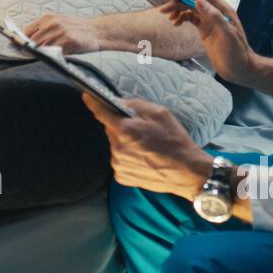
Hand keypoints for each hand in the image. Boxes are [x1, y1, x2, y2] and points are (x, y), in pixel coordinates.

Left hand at [22, 13, 104, 53]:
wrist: (98, 31)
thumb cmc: (77, 30)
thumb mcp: (59, 23)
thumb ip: (45, 31)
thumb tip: (27, 44)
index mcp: (48, 17)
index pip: (27, 30)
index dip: (20, 41)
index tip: (16, 48)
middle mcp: (52, 23)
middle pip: (32, 40)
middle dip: (28, 50)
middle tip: (27, 57)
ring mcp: (60, 31)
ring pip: (41, 47)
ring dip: (39, 55)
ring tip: (41, 58)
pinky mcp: (68, 40)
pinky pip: (54, 52)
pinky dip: (51, 57)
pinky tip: (54, 58)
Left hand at [80, 94, 211, 199]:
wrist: (186, 171)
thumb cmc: (174, 140)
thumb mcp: (159, 113)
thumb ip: (135, 105)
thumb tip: (120, 103)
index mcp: (124, 130)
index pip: (100, 112)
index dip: (92, 102)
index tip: (86, 96)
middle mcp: (117, 148)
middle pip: (111, 130)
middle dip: (121, 127)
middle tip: (141, 130)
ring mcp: (118, 164)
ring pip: (115, 146)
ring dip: (124, 143)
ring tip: (146, 147)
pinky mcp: (121, 177)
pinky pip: (119, 160)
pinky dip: (128, 157)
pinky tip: (143, 158)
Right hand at [157, 0, 258, 86]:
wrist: (239, 69)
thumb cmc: (236, 53)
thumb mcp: (227, 35)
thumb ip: (214, 17)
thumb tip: (198, 0)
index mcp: (222, 9)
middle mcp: (215, 12)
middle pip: (193, 0)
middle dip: (177, 1)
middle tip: (163, 10)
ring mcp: (209, 20)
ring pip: (190, 8)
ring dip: (178, 10)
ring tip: (168, 17)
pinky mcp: (205, 29)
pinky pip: (190, 18)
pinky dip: (181, 18)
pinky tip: (175, 23)